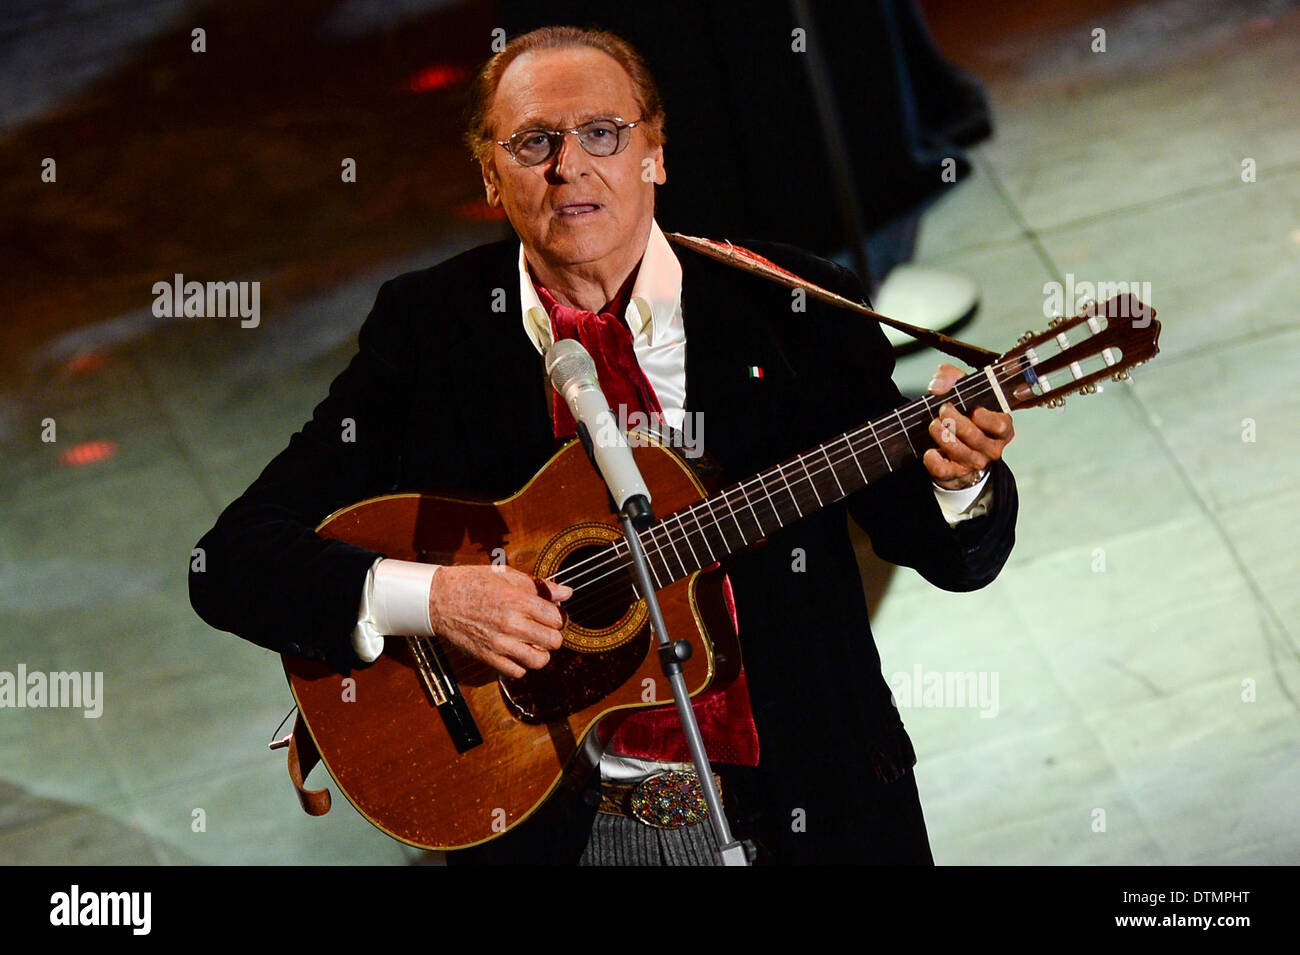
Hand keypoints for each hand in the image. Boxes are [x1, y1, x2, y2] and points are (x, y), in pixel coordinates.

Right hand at [427, 565, 571, 678]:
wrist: (439, 598)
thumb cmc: (473, 582)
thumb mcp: (507, 576)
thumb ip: (539, 586)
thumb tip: (566, 593)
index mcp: (518, 601)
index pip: (558, 618)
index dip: (559, 617)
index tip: (552, 615)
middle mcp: (512, 624)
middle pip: (554, 641)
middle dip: (553, 635)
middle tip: (545, 630)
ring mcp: (499, 643)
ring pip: (539, 661)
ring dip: (541, 653)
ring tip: (533, 643)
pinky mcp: (487, 657)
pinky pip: (517, 671)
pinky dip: (521, 664)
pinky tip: (516, 652)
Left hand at [923, 363, 1014, 489]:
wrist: (958, 446)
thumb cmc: (965, 414)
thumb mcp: (963, 390)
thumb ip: (951, 377)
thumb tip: (938, 386)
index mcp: (1002, 428)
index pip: (1000, 425)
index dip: (984, 416)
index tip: (972, 408)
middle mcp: (993, 448)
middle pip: (973, 435)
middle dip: (954, 420)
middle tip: (943, 410)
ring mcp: (976, 463)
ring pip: (958, 451)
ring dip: (941, 435)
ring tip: (934, 425)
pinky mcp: (957, 475)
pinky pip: (943, 470)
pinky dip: (932, 459)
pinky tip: (930, 450)